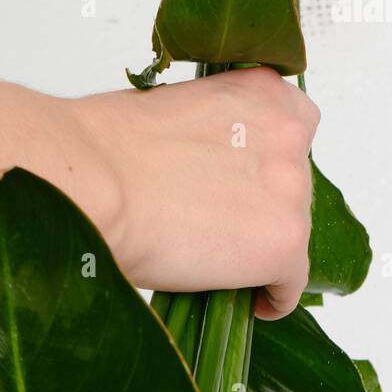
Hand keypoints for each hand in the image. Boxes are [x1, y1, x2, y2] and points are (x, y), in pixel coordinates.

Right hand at [70, 67, 318, 318]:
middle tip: (222, 219)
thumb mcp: (180, 107)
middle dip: (264, 201)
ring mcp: (291, 191)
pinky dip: (274, 294)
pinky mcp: (284, 246)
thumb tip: (218, 165)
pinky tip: (252, 300)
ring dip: (264, 244)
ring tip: (221, 259)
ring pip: (292, 231)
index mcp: (264, 91)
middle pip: (295, 181)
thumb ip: (218, 130)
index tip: (250, 177)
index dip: (269, 157)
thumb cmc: (112, 142)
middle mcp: (289, 135)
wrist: (95, 180)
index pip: (295, 125)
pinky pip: (291, 283)